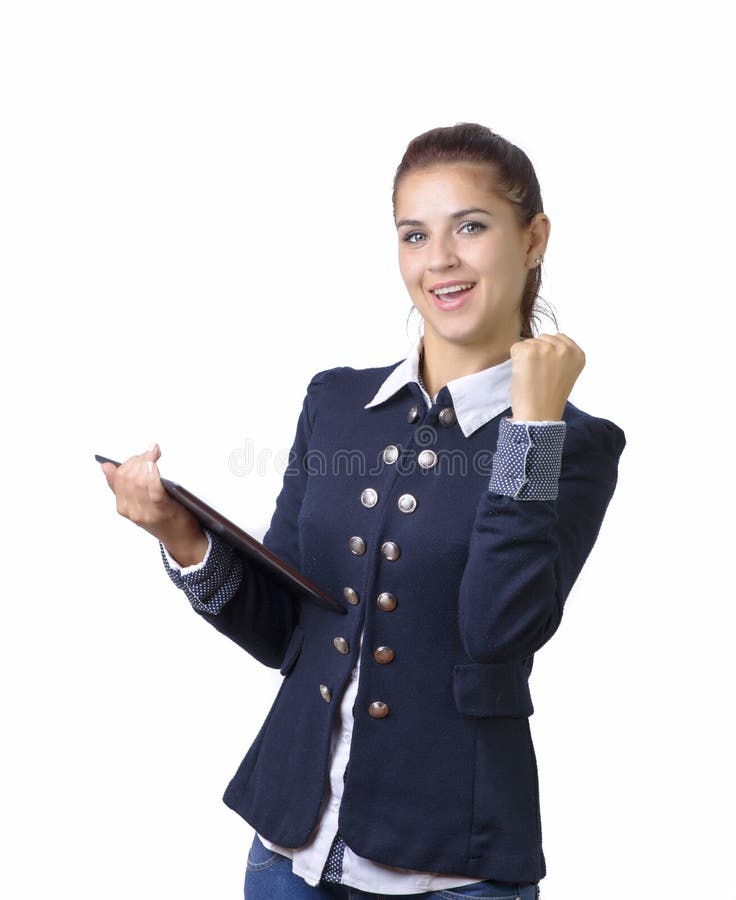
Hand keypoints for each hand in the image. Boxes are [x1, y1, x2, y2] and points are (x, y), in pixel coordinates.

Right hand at [100, 443, 207, 565]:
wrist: (181, 539)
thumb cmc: (164, 518)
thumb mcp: (139, 503)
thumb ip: (122, 486)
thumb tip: (106, 466)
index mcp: (123, 507)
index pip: (118, 477)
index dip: (129, 461)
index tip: (142, 454)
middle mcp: (131, 511)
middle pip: (128, 477)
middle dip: (139, 459)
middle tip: (151, 452)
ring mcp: (145, 512)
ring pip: (138, 480)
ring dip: (146, 462)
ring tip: (154, 454)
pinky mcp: (160, 511)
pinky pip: (152, 489)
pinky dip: (152, 474)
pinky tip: (154, 465)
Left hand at [508, 333, 585, 420]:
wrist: (538, 415)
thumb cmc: (549, 398)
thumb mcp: (566, 373)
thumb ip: (561, 355)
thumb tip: (546, 342)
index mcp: (578, 354)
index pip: (558, 338)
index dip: (548, 355)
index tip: (549, 371)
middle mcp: (565, 349)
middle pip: (542, 338)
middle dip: (537, 354)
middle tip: (540, 376)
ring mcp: (547, 348)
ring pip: (529, 343)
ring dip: (526, 358)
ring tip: (532, 377)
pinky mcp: (529, 351)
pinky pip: (516, 347)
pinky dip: (515, 360)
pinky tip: (524, 375)